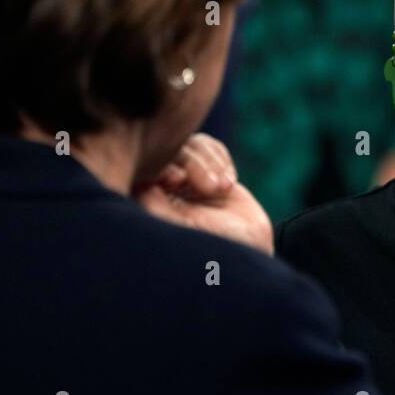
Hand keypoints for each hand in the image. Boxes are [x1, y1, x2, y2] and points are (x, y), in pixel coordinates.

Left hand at [135, 133, 273, 254]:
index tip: (177, 180)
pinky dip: (222, 160)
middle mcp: (165, 189)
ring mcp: (188, 178)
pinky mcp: (211, 171)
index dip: (161, 167)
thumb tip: (141, 181)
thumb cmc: (216, 248)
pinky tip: (229, 185)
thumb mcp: (185, 230)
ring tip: (221, 188)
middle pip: (171, 152)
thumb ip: (158, 207)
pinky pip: (211, 147)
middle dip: (193, 164)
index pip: (146, 170)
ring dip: (210, 163)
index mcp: (150, 204)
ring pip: (192, 146)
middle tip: (209, 186)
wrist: (253, 248)